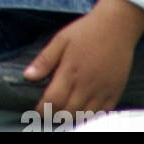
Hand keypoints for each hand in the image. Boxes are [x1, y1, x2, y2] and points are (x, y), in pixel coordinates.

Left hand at [28, 0, 143, 113]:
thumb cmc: (86, 31)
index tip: (37, 108)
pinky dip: (92, 116)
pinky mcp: (116, 92)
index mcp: (70, 71)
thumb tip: (27, 76)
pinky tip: (83, 110)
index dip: (43, 108)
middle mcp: (87, 85)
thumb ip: (45, 60)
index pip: (53, 100)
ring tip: (64, 112)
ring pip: (85, 115)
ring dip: (72, 117)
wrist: (116, 27)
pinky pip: (103, 113)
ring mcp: (103, 90)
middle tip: (49, 111)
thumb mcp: (60, 40)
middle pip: (69, 112)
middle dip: (56, 115)